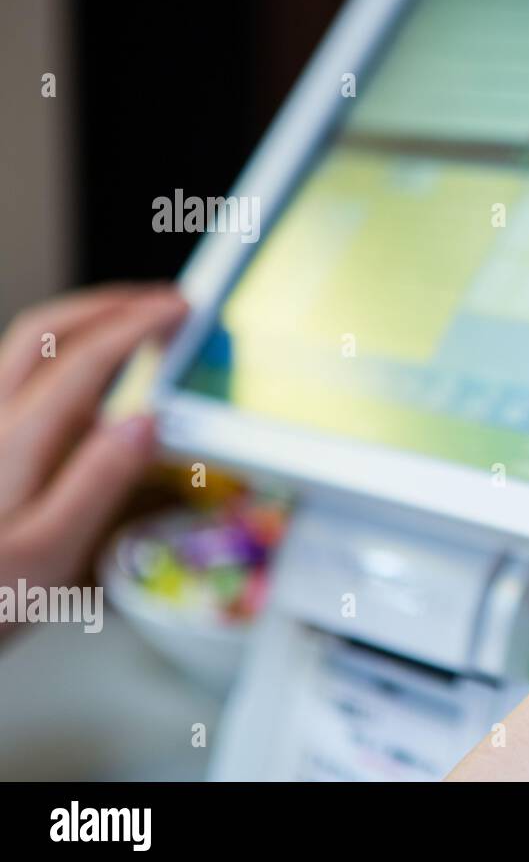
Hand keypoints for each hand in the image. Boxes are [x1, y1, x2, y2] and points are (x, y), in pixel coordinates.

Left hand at [0, 285, 186, 593]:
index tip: (179, 309)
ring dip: (80, 323)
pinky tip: (76, 383)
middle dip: (108, 305)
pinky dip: (55, 357)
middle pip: (44, 334)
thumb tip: (145, 422)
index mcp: (14, 446)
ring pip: (23, 351)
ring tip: (126, 325)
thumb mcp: (45, 560)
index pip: (84, 360)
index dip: (138, 325)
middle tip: (159, 301)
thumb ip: (97, 485)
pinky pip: (15, 381)